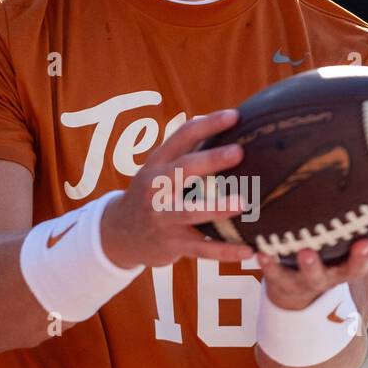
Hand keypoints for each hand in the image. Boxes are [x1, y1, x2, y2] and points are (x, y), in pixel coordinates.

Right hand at [101, 109, 254, 269]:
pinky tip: (248, 251)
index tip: (235, 116)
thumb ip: (185, 149)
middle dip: (211, 160)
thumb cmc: (151, 194)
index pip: (182, 136)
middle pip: (183, 169)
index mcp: (157, 163)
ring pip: (190, 211)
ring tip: (242, 203)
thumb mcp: (158, 169)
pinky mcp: (171, 244)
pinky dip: (225, 250)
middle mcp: (156, 187)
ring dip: (216, 207)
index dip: (208, 124)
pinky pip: (202, 248)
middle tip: (239, 152)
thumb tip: (215, 117)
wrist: (119, 234)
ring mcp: (162, 216)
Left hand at [257, 222, 367, 311]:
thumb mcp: (344, 245)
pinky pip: (274, 273)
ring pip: (312, 275)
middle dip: (358, 259)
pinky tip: (261, 252)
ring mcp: (307, 279)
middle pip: (350, 270)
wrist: (292, 296)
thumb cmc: (324, 259)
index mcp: (351, 263)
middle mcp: (333, 274)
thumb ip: (362, 221)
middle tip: (363, 246)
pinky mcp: (281, 279)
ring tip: (306, 252)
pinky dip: (269, 264)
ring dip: (312, 265)